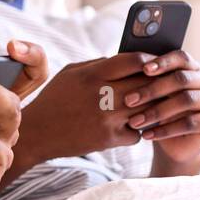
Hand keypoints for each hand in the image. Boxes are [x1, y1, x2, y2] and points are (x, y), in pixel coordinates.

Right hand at [17, 51, 164, 163]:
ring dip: (151, 108)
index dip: (151, 60)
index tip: (156, 64)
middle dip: (156, 84)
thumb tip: (129, 60)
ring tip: (151, 106)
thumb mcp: (71, 73)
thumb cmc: (54, 99)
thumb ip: (99, 64)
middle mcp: (101, 95)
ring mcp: (107, 118)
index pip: (134, 60)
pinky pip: (138, 133)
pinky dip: (138, 131)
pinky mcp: (108, 139)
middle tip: (163, 85)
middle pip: (146, 84)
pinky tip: (131, 126)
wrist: (36, 133)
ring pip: (147, 109)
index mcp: (92, 74)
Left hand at [122, 49, 199, 167]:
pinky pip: (189, 123)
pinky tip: (147, 135)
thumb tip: (132, 69)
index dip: (163, 62)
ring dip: (156, 112)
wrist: (174, 145)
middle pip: (181, 80)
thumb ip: (150, 83)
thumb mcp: (154, 97)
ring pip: (185, 101)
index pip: (181, 58)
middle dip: (152, 90)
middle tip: (129, 100)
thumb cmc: (161, 115)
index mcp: (194, 69)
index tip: (143, 69)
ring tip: (135, 122)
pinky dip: (165, 130)